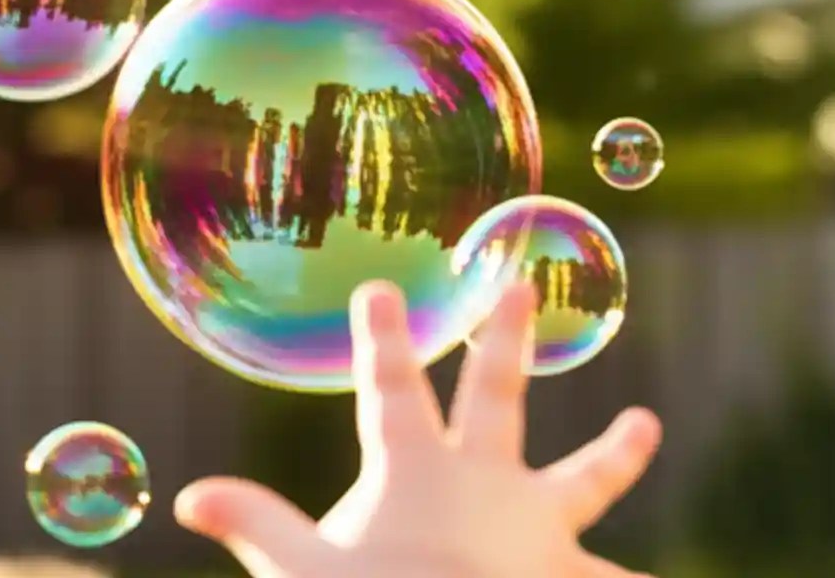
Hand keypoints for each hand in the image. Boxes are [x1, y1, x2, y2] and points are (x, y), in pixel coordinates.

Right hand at [174, 280, 662, 577]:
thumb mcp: (302, 575)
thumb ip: (257, 526)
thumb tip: (188, 496)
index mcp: (418, 472)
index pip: (390, 390)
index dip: (382, 338)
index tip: (380, 289)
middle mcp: (487, 484)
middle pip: (498, 395)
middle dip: (505, 338)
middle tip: (522, 285)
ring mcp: (538, 528)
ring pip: (587, 477)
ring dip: (617, 450)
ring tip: (647, 424)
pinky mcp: (570, 573)